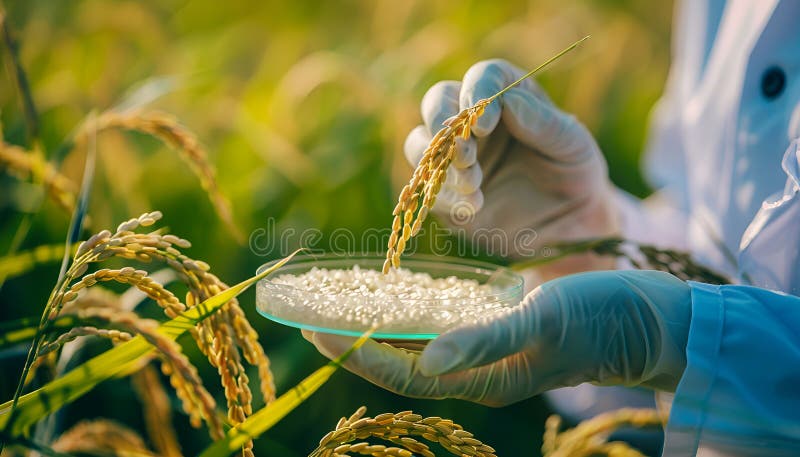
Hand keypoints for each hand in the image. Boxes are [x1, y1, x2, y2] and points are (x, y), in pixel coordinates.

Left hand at [304, 270, 690, 406]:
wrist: (647, 319)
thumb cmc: (601, 319)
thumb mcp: (542, 323)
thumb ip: (484, 343)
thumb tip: (425, 363)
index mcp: (481, 378)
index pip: (400, 374)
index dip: (354, 354)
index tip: (313, 330)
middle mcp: (475, 369)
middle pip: (399, 360)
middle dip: (355, 339)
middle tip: (313, 311)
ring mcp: (485, 350)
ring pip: (416, 342)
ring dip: (379, 323)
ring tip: (344, 300)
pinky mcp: (496, 328)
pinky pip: (440, 323)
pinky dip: (412, 310)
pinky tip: (399, 291)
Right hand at [405, 59, 617, 272]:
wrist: (569, 221)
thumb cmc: (574, 171)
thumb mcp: (572, 146)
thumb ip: (544, 124)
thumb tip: (508, 103)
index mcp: (507, 95)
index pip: (483, 77)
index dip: (476, 91)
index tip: (484, 121)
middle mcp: (474, 119)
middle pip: (438, 101)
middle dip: (445, 126)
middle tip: (467, 154)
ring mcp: (456, 154)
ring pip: (420, 143)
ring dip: (441, 162)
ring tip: (473, 184)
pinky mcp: (446, 189)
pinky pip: (429, 186)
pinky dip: (445, 195)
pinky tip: (473, 205)